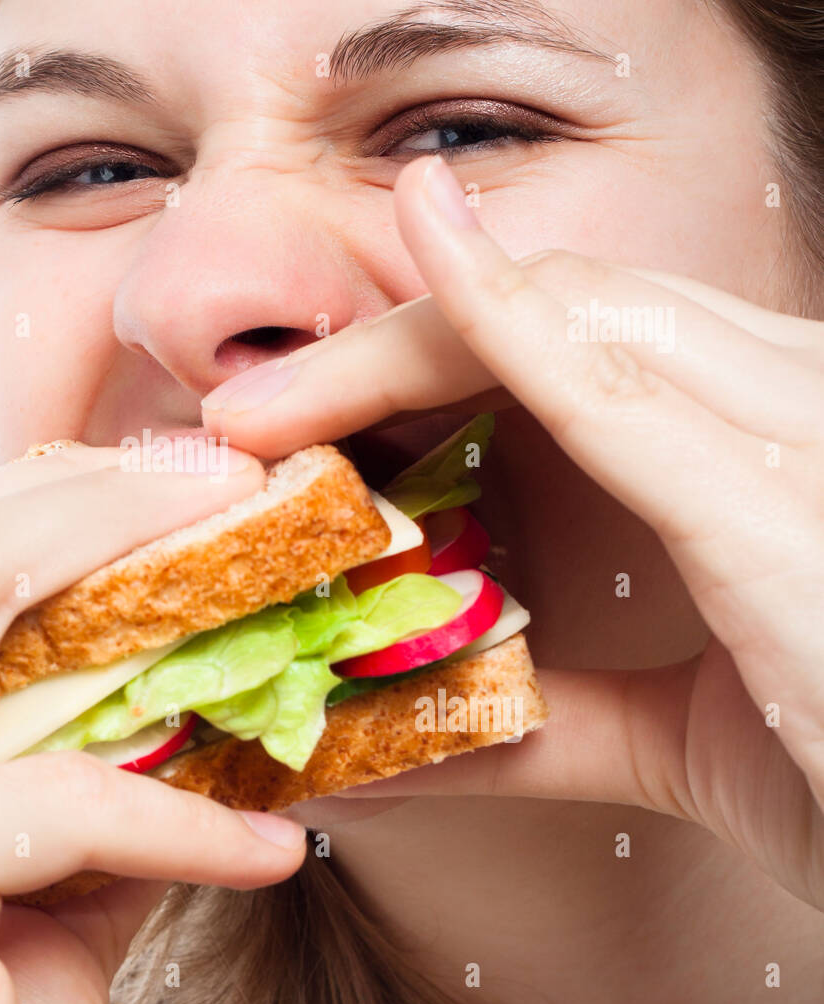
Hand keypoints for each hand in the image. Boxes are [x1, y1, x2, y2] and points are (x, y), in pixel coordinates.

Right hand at [0, 445, 305, 1003]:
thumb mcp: (8, 891)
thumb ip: (62, 766)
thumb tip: (184, 663)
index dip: (5, 498)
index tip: (136, 474)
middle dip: (69, 492)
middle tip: (206, 473)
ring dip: (114, 554)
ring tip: (239, 545)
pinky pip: (52, 797)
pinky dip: (176, 817)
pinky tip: (264, 852)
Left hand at [203, 154, 823, 909]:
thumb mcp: (688, 742)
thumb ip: (551, 718)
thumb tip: (390, 737)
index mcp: (765, 447)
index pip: (567, 349)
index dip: (414, 365)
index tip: (281, 424)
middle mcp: (795, 406)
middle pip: (559, 311)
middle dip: (384, 350)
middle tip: (238, 413)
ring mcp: (809, 437)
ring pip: (586, 318)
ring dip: (404, 347)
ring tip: (264, 404)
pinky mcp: (792, 504)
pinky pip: (634, 380)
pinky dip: (519, 317)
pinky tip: (434, 261)